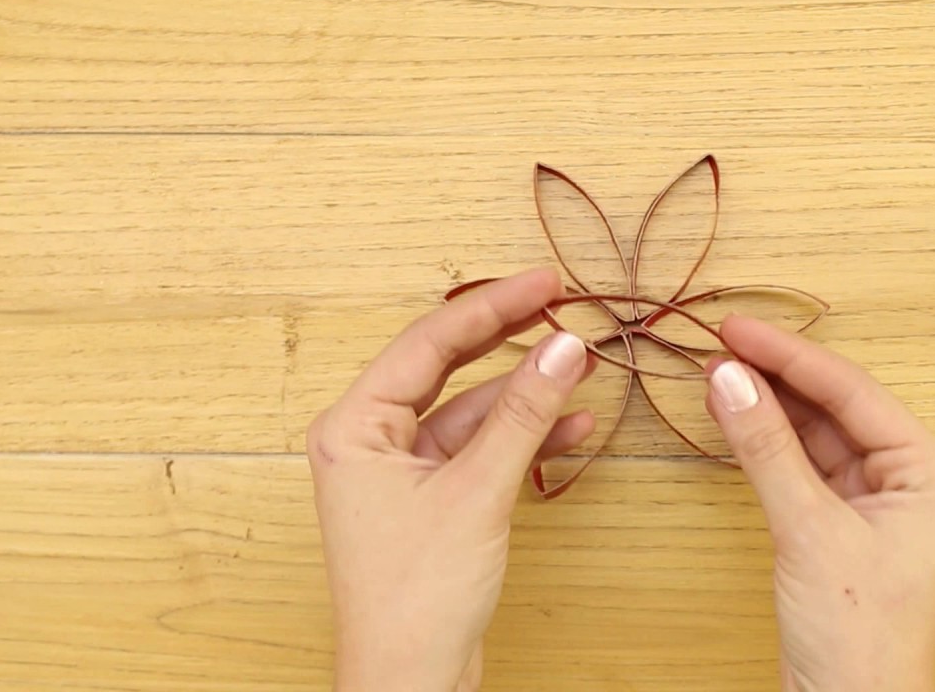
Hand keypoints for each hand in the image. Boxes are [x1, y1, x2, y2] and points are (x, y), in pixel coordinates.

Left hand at [305, 268, 592, 691]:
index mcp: (355, 426)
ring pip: (471, 408)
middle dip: (507, 338)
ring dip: (524, 391)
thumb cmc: (417, 598)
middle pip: (447, 367)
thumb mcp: (478, 491)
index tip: (543, 283)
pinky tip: (571, 422)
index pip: (429, 343)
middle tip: (560, 303)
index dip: (491, 307)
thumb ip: (522, 413)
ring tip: (580, 365)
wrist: (412, 682)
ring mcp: (401, 470)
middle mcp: (370, 440)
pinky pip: (480, 448)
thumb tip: (564, 347)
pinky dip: (523, 436)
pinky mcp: (431, 497)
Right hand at [705, 316, 934, 691]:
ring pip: (817, 434)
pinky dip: (769, 443)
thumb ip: (767, 448)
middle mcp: (910, 479)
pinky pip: (804, 466)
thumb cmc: (859, 640)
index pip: (853, 392)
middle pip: (837, 407)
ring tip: (718, 373)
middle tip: (721, 345)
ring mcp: (876, 502)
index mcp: (930, 472)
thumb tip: (730, 378)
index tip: (738, 329)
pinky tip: (736, 416)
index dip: (791, 356)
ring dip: (769, 405)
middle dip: (778, 376)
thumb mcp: (808, 531)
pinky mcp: (843, 525)